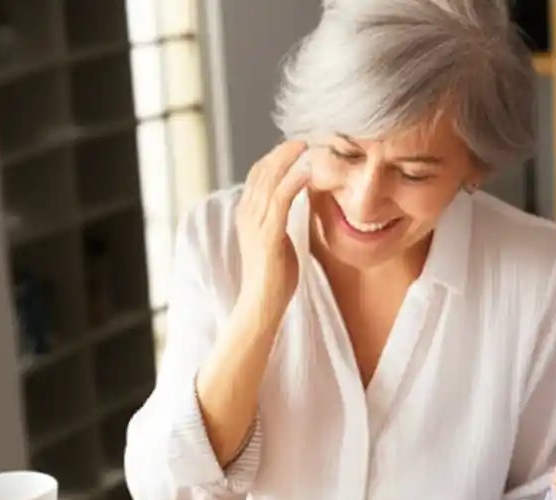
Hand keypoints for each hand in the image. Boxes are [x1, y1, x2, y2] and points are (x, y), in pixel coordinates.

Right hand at [234, 140, 310, 305]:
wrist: (261, 305)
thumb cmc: (273, 278)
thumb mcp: (276, 240)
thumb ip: (279, 220)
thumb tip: (293, 205)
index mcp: (247, 214)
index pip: (258, 175)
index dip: (276, 157)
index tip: (297, 146)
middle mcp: (247, 214)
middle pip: (263, 171)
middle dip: (283, 152)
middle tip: (304, 138)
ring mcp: (256, 223)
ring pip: (270, 181)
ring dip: (289, 160)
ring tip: (307, 145)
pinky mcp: (268, 235)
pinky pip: (281, 200)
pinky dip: (294, 182)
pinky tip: (308, 170)